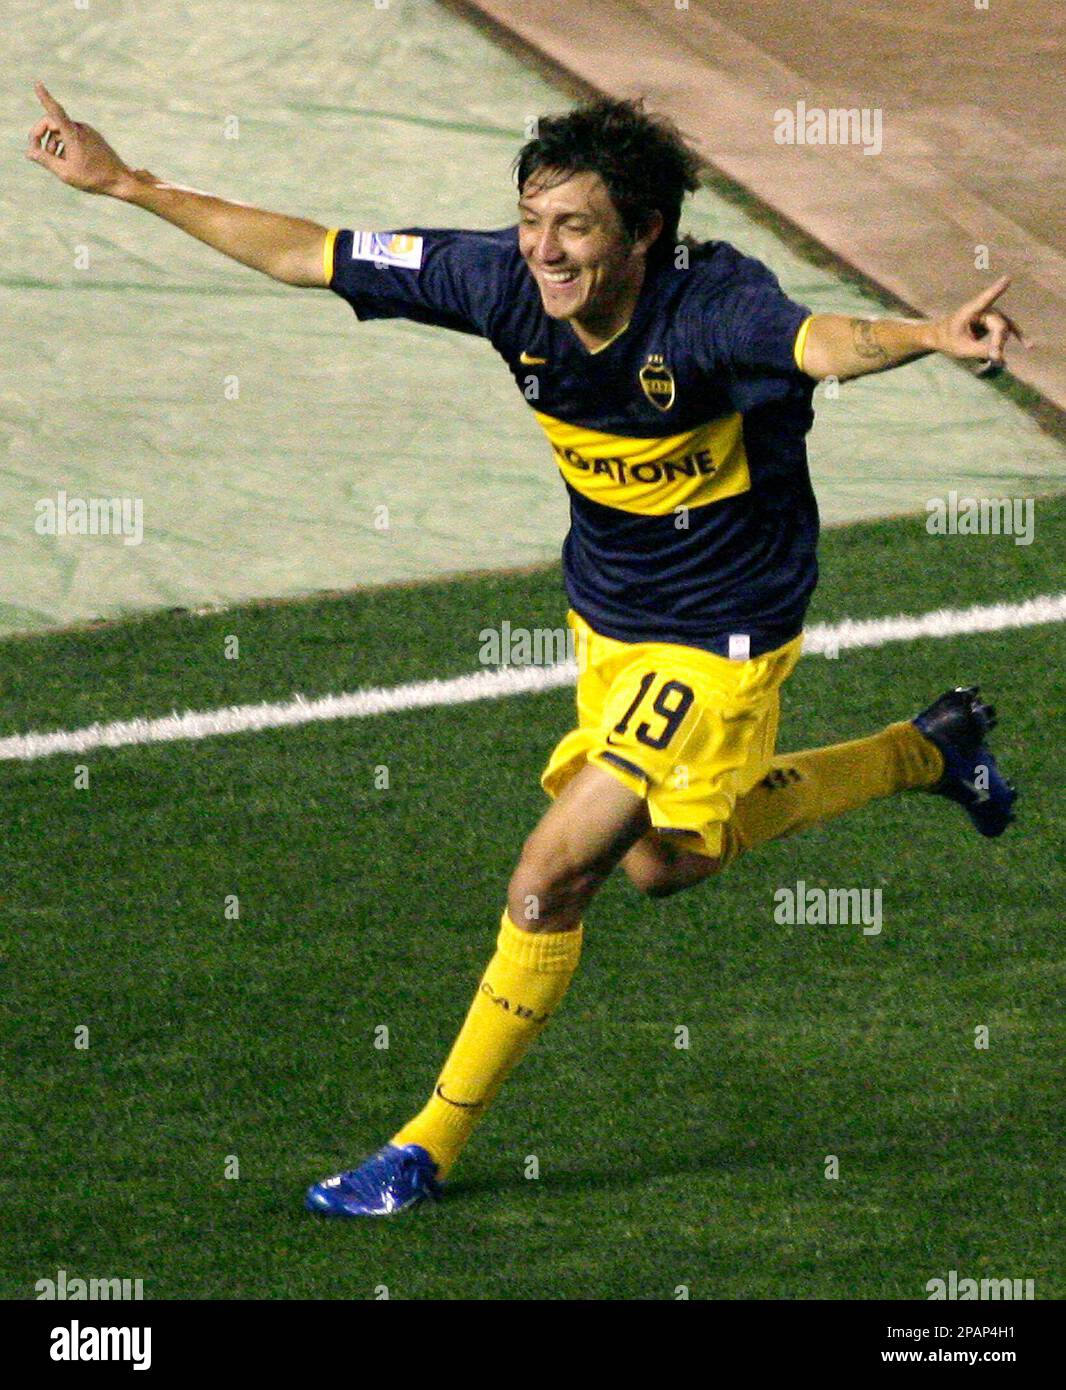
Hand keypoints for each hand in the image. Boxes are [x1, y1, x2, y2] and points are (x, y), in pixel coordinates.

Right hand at [25, 80, 131, 195]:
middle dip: (41, 136)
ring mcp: (88, 131)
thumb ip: (45, 160)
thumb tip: (29, 152)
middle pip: (52, 123)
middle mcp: (81, 128)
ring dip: (53, 144)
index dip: (45, 98)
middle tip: (35, 152)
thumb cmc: (93, 178)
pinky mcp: (93, 136)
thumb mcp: (65, 172)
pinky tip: (67, 161)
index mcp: (74, 134)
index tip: (37, 84)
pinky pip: (72, 136)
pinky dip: (65, 145)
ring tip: (55, 162)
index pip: (55, 112)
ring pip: (61, 131)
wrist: (120, 181)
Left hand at [931, 275, 1030, 372]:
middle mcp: (984, 310)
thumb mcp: (961, 348)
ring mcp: (991, 315)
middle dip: (998, 342)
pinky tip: (1029, 346)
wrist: (940, 336)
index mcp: (971, 310)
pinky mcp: (994, 323)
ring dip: (1001, 344)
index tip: (1007, 279)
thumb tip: (1000, 358)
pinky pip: (1007, 331)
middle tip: (995, 359)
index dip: (997, 290)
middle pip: (999, 325)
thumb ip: (980, 351)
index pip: (986, 299)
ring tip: (996, 360)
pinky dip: (1016, 338)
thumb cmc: (948, 340)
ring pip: (1004, 330)